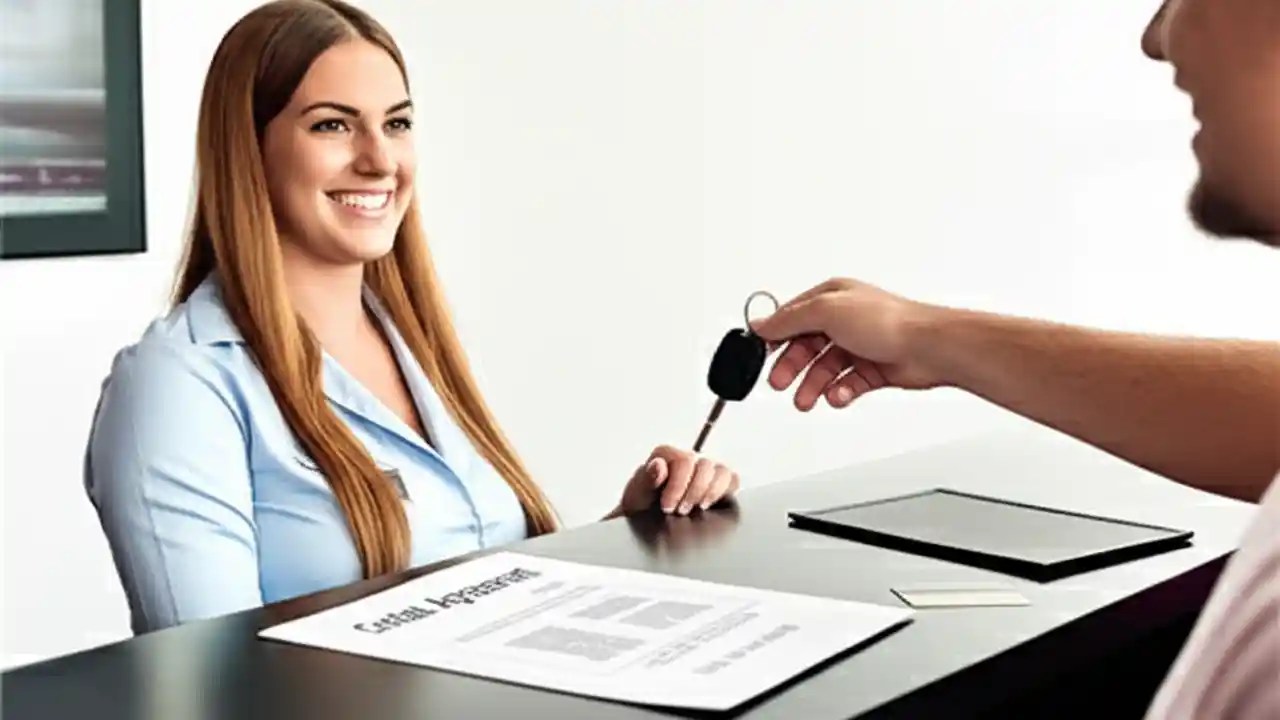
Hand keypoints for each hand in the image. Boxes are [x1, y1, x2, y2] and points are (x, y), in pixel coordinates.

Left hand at [615, 445, 739, 516]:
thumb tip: (658, 465)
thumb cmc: (641, 505)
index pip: (684, 461)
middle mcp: (689, 458)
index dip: (678, 486)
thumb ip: (646, 478)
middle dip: (693, 493)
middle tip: (680, 511)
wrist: (645, 520)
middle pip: (705, 466)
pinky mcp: (719, 482)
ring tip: (696, 509)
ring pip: (722, 471)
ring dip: (710, 493)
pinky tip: (708, 505)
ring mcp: (705, 469)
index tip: (667, 506)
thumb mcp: (636, 494)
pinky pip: (733, 480)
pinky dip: (725, 492)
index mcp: (667, 454)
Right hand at [749, 277, 943, 410]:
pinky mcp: (872, 369)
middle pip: (806, 346)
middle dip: (791, 367)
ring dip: (812, 385)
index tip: (761, 354)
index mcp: (832, 298)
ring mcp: (859, 345)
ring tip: (806, 400)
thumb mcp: (826, 311)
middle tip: (781, 383)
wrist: (929, 348)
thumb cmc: (889, 321)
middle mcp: (845, 320)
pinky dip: (839, 392)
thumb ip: (789, 320)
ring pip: (824, 369)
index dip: (775, 337)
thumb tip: (762, 324)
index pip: (793, 317)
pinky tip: (838, 395)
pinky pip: (846, 384)